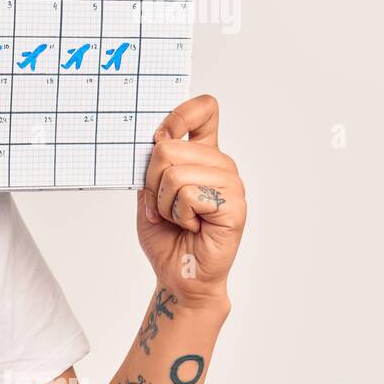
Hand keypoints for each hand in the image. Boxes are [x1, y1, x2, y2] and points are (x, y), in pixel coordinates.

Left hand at [137, 94, 245, 306]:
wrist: (177, 273)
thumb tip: (157, 139)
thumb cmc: (165, 235)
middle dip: (151, 181)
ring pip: (175, 173)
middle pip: (168, 147)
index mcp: (202, 155)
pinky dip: (178, 216)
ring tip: (179, 218)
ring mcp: (231, 184)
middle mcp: (220, 164)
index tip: (160, 135)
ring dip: (164, 203)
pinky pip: (189, 195)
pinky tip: (192, 227)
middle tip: (163, 205)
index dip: (179, 114)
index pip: (204, 110)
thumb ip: (152, 164)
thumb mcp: (148, 192)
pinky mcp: (234, 206)